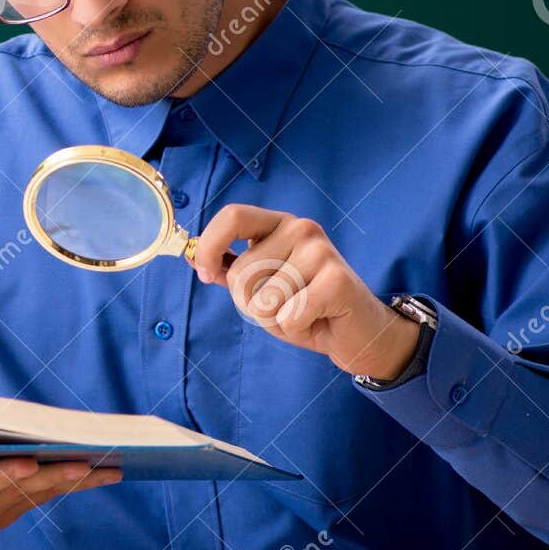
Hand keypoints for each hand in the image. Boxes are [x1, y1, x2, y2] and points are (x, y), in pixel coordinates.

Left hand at [190, 204, 419, 381]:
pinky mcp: (337, 279)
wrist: (356, 333)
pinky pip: (288, 316)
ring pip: (262, 299)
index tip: (207, 275)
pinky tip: (316, 319)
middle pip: (241, 271)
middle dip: (250, 303)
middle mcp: (300, 228)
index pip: (232, 216)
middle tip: (282, 305)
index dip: (210, 247)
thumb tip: (192, 256)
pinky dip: (295, 328)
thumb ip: (229, 270)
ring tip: (301, 312)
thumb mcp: (259, 287)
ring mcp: (320, 251)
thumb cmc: (305, 307)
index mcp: (277, 224)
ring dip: (274, 319)